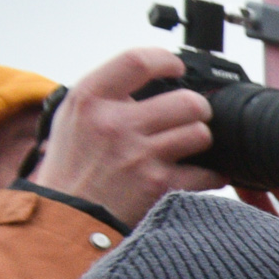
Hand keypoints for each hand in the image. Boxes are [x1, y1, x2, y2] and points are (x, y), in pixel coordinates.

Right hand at [32, 49, 223, 227]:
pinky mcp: (159, 186)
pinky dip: (212, 175)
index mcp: (90, 99)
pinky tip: (199, 174)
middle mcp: (115, 124)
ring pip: (200, 133)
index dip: (166, 60)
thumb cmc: (74, 166)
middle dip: (197, 108)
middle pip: (187, 101)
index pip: (137, 61)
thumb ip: (109, 95)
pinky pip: (209, 173)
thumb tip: (155, 78)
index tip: (176, 68)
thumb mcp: (74, 117)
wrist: (66, 217)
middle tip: (191, 116)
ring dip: (201, 141)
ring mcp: (139, 155)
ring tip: (188, 147)